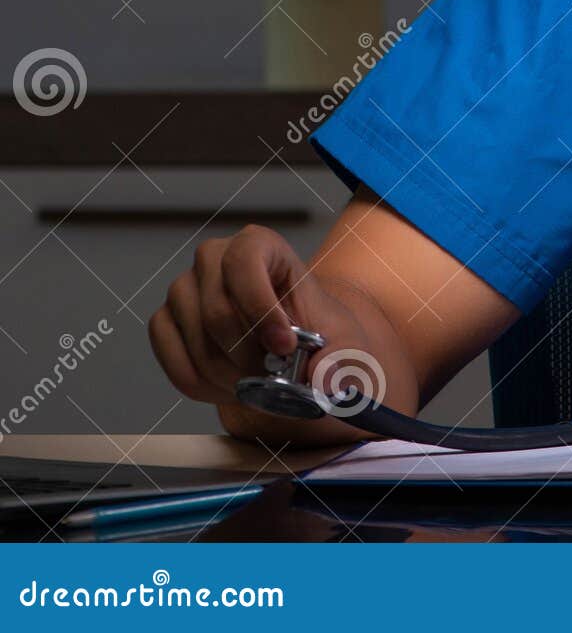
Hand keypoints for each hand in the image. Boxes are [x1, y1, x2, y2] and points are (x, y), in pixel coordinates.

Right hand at [148, 224, 379, 438]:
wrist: (294, 349)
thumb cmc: (317, 334)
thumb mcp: (344, 342)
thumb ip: (341, 361)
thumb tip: (325, 384)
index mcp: (258, 244)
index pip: (244, 264)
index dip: (261, 309)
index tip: (285, 347)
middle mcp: (212, 258)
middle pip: (217, 312)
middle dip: (248, 356)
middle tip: (274, 376)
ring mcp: (183, 290)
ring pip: (197, 342)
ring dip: (230, 376)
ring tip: (259, 382)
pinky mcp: (165, 323)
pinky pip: (175, 363)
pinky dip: (205, 387)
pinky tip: (232, 388)